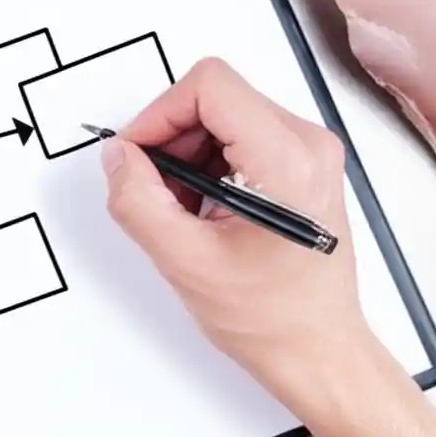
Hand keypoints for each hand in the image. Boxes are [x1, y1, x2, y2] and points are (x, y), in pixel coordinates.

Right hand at [103, 58, 435, 436]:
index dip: (160, 114)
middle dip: (172, 140)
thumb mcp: (186, 262)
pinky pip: (239, 136)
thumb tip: (118, 157)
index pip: (210, 86)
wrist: (317, 350)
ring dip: (188, 155)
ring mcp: (309, 152)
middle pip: (215, 97)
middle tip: (156, 191)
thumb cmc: (273, 318)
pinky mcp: (301, 164)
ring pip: (223, 115)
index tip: (139, 154)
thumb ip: (139, 200)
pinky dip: (208, 165)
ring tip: (183, 211)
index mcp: (288, 161)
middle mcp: (308, 144)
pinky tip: (204, 212)